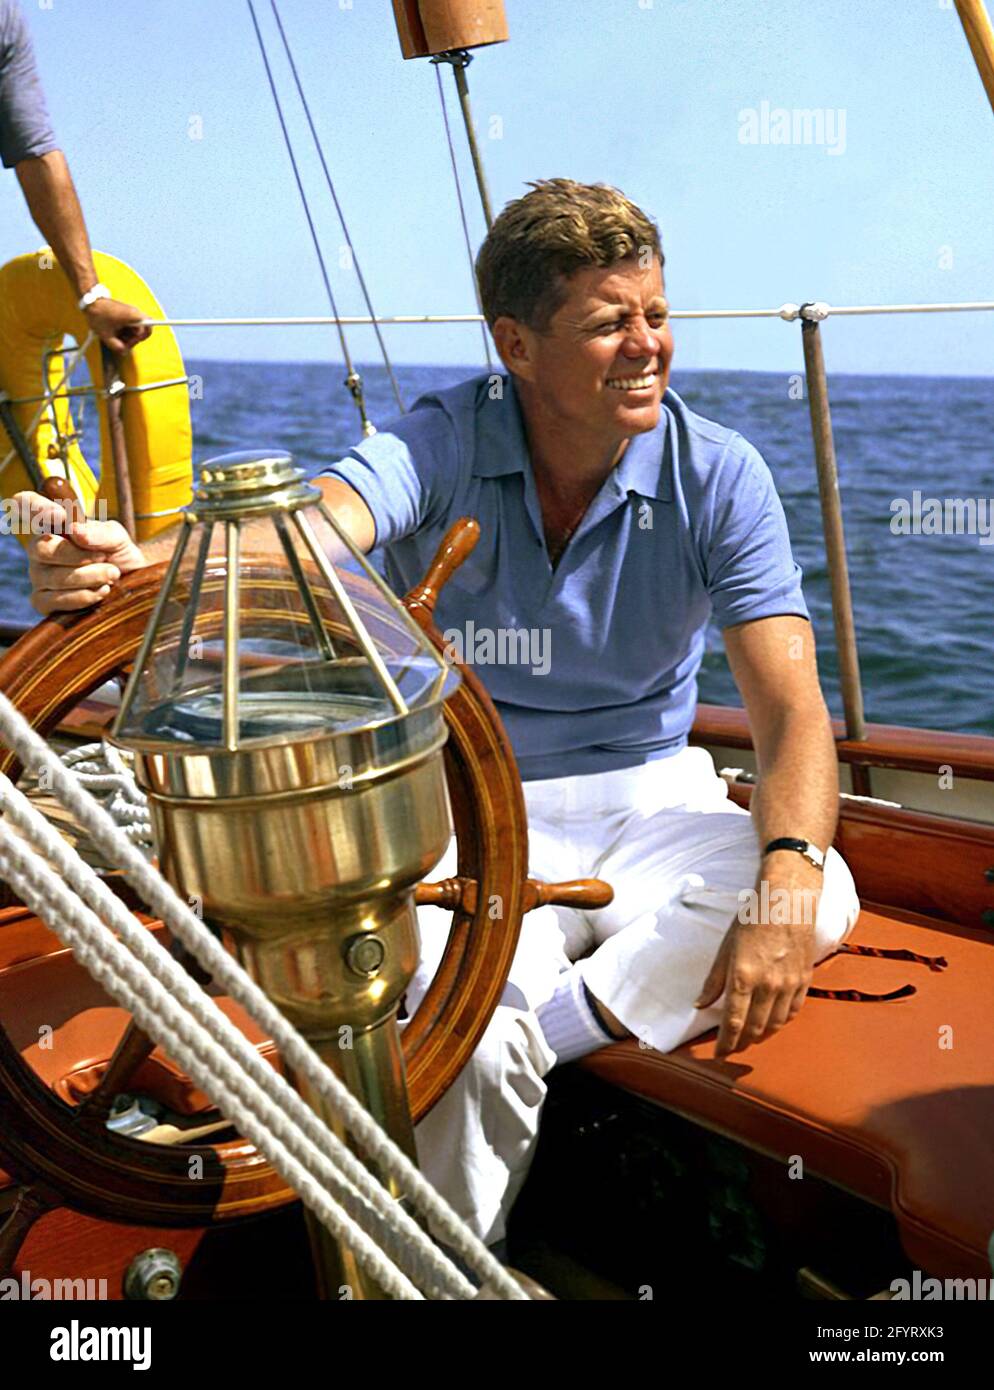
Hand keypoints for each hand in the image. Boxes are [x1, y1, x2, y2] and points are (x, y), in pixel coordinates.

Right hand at [19, 491, 148, 615]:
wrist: (129, 583)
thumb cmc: (117, 554)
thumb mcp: (117, 537)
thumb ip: (99, 532)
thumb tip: (75, 530)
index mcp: (52, 524)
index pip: (26, 504)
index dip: (37, 507)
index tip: (61, 515)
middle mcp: (39, 548)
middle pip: (42, 548)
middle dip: (78, 556)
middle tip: (105, 559)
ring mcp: (38, 575)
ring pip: (53, 577)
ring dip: (89, 577)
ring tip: (112, 575)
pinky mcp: (43, 601)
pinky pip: (54, 600)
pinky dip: (82, 596)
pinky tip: (101, 591)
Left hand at [83, 297, 151, 352]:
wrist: (91, 302)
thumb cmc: (98, 314)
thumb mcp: (106, 335)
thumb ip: (116, 346)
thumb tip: (123, 352)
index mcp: (132, 316)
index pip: (148, 327)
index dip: (143, 337)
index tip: (133, 341)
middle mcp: (134, 314)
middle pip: (141, 331)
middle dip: (132, 340)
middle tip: (121, 343)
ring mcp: (130, 314)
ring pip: (135, 330)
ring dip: (127, 337)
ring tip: (115, 337)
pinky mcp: (126, 315)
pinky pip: (130, 326)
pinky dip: (124, 332)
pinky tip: (114, 333)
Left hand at [695, 859, 820, 1056]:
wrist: (787, 901)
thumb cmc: (751, 919)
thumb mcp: (725, 948)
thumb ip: (713, 980)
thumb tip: (699, 1005)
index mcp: (743, 977)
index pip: (732, 1023)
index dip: (725, 1044)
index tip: (718, 1054)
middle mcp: (768, 986)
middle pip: (754, 1029)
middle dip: (741, 1043)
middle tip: (732, 1047)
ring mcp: (789, 985)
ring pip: (775, 1025)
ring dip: (761, 1036)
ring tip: (750, 1038)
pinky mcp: (804, 980)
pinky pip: (793, 1012)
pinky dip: (781, 1022)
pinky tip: (772, 1022)